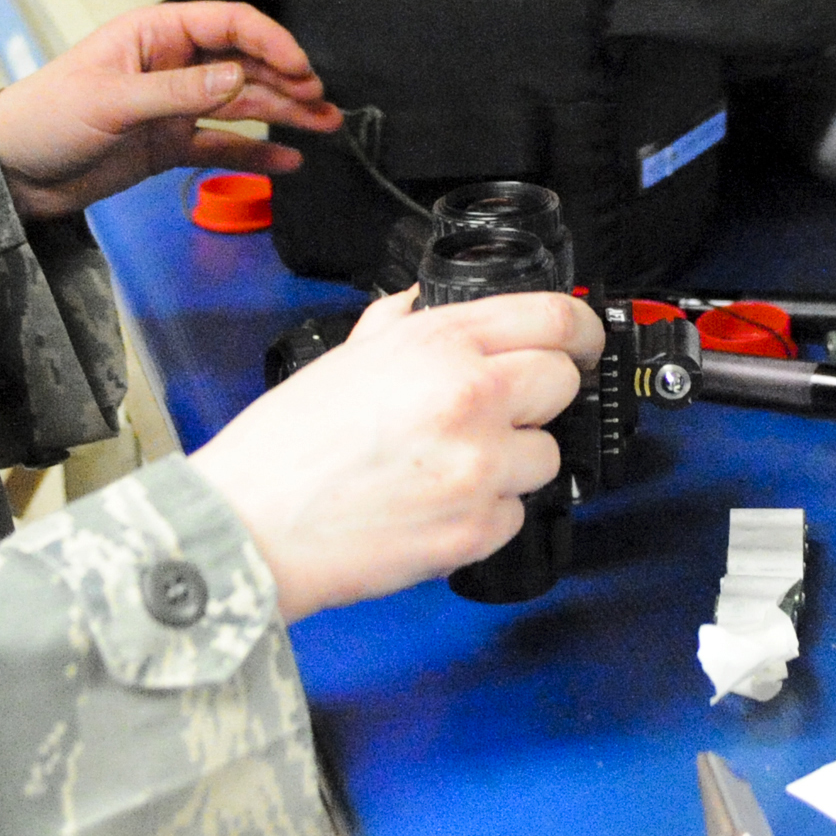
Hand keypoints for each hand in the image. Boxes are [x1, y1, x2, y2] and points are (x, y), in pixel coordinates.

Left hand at [0, 1, 343, 219]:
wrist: (11, 172)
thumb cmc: (47, 118)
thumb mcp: (112, 100)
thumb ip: (178, 91)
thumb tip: (240, 78)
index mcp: (156, 35)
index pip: (228, 25)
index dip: (271, 42)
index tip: (303, 68)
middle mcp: (173, 65)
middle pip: (244, 65)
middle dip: (288, 80)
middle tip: (324, 103)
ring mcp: (174, 106)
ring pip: (242, 104)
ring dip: (283, 114)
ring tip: (328, 126)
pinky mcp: (169, 144)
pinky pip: (223, 144)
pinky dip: (256, 152)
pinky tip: (290, 160)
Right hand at [187, 287, 604, 622]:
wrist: (253, 526)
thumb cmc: (285, 449)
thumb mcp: (344, 357)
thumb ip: (399, 325)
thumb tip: (428, 307)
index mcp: (438, 344)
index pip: (553, 318)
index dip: (579, 330)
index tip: (582, 343)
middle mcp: (471, 396)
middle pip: (562, 382)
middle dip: (539, 397)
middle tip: (499, 413)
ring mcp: (480, 466)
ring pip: (546, 455)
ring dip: (511, 462)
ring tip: (448, 468)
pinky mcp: (477, 528)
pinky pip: (516, 513)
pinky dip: (486, 513)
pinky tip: (435, 505)